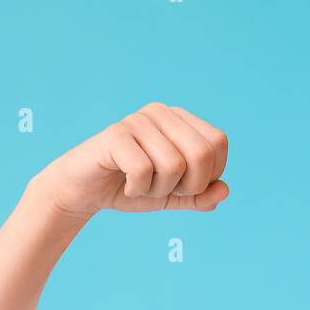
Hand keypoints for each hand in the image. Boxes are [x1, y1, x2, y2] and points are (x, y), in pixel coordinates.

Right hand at [34, 102, 229, 217]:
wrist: (85, 191)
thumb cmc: (132, 187)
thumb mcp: (173, 197)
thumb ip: (201, 196)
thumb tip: (224, 190)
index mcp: (180, 120)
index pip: (218, 143)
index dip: (208, 174)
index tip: (183, 185)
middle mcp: (161, 112)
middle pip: (201, 153)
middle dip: (188, 186)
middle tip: (163, 189)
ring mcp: (137, 120)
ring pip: (174, 165)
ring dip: (159, 190)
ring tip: (141, 186)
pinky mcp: (116, 135)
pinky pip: (143, 170)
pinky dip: (137, 189)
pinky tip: (126, 185)